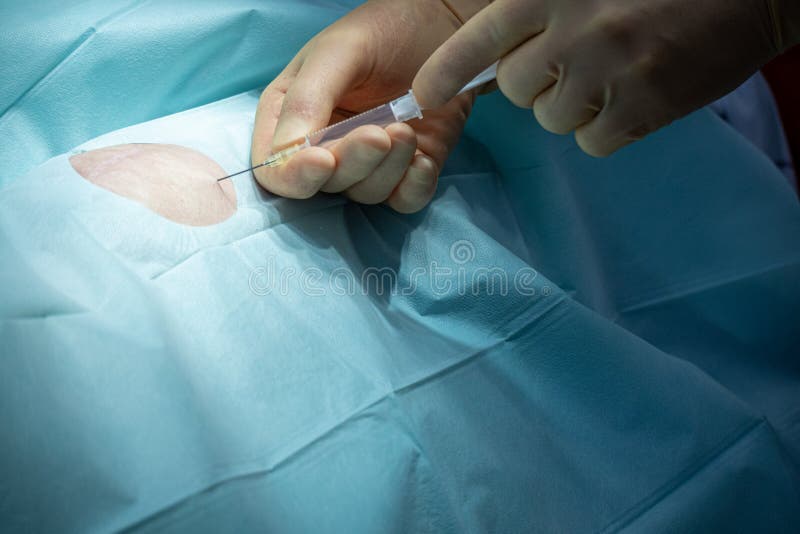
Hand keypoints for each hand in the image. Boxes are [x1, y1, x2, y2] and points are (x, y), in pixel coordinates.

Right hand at [251, 0, 475, 212]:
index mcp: (291, 118)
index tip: (323, 160)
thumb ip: (306, 99)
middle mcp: (325, 147)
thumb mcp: (338, 51)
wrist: (445, 28)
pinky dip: (413, 188)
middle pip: (324, 185)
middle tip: (380, 133)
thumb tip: (289, 151)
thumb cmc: (383, 30)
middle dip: (353, 163)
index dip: (295, 175)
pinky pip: (404, 201)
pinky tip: (423, 161)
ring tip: (406, 129)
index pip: (276, 170)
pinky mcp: (406, 171)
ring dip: (388, 169)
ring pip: (365, 194)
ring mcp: (367, 163)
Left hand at [414, 0, 796, 156]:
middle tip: (574, 58)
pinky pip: (592, 141)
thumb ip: (536, 8)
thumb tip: (492, 54)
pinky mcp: (642, 109)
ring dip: (572, 104)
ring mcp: (608, 73)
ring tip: (613, 71)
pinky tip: (633, 96)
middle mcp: (573, 31)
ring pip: (550, 118)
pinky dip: (606, 128)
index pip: (479, 40)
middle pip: (513, 88)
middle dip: (533, 81)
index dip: (444, 72)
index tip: (420, 97)